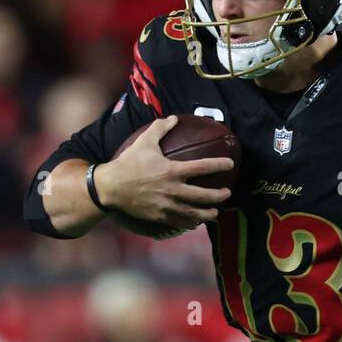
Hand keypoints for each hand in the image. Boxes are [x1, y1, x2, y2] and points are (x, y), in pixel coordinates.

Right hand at [96, 116, 233, 228]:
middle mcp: (173, 190)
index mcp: (172, 170)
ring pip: (194, 213)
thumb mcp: (144, 141)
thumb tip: (174, 118)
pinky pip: (180, 223)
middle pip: (203, 195)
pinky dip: (190, 223)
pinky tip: (195, 222)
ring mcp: (167, 206)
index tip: (230, 164)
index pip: (202, 167)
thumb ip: (160, 128)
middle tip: (227, 193)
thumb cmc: (128, 163)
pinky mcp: (160, 217)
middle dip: (219, 196)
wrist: (111, 187)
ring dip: (208, 214)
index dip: (219, 165)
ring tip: (215, 213)